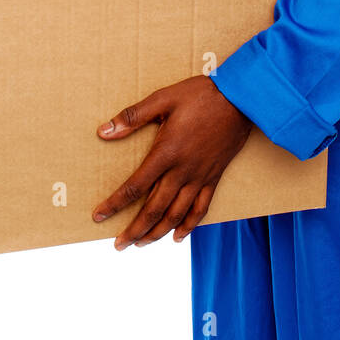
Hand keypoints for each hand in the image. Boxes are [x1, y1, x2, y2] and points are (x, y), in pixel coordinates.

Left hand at [92, 74, 252, 248]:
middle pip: (154, 210)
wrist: (240, 99)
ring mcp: (199, 177)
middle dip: (134, 230)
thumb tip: (104, 131)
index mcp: (166, 153)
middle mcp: (182, 171)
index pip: (135, 187)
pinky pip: (201, 209)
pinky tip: (177, 237)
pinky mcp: (214, 177)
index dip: (115, 204)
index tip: (98, 216)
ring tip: (141, 243)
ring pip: (176, 215)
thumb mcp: (163, 99)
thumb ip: (133, 116)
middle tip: (118, 244)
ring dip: (157, 233)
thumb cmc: (200, 95)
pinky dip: (188, 226)